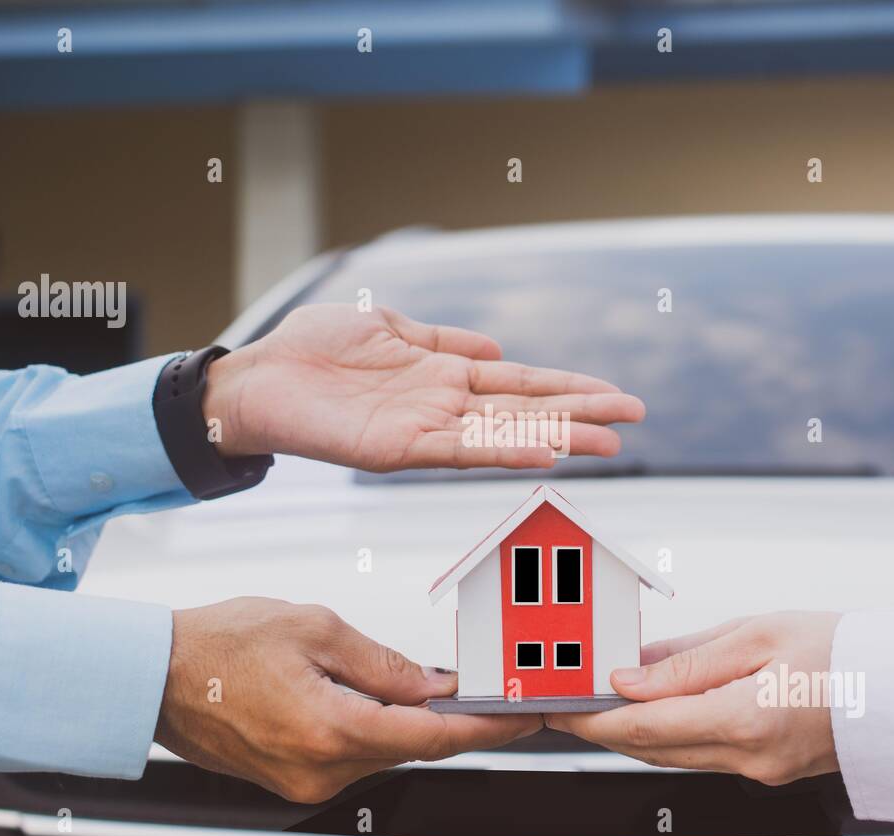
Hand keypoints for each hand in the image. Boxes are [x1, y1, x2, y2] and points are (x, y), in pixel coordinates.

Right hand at [156, 598, 539, 802]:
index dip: (487, 729)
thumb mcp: (316, 628)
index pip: (433, 736)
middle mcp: (321, 769)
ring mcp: (306, 781)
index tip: (523, 720)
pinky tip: (376, 699)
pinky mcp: (293, 780)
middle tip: (486, 691)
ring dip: (409, 721)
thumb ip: (384, 663)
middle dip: (454, 721)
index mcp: (332, 729)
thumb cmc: (220, 645)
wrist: (154, 677)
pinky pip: (353, 755)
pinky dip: (375, 728)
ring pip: (383, 751)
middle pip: (412, 746)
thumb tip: (432, 684)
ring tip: (424, 685)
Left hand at [201, 303, 644, 469]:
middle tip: (635, 418)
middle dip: (582, 414)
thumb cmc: (315, 351)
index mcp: (444, 376)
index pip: (521, 384)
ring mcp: (426, 430)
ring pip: (507, 434)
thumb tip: (495, 348)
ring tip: (610, 440)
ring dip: (560, 436)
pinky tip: (544, 450)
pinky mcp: (399, 448)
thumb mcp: (388, 327)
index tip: (615, 393)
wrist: (257, 378)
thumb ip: (441, 341)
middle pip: (528, 410)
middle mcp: (444, 407)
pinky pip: (462, 451)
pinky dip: (505, 451)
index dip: (568, 388)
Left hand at [547, 612, 841, 785]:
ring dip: (632, 732)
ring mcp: (760, 771)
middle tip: (567, 702)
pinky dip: (668, 735)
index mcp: (746, 719)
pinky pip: (701, 756)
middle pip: (651, 749)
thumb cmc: (843, 649)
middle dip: (603, 727)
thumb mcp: (758, 634)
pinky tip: (654, 709)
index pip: (645, 726)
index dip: (594, 718)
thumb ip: (686, 661)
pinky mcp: (767, 770)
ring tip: (601, 700)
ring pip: (672, 757)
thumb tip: (630, 675)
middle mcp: (749, 757)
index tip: (561, 706)